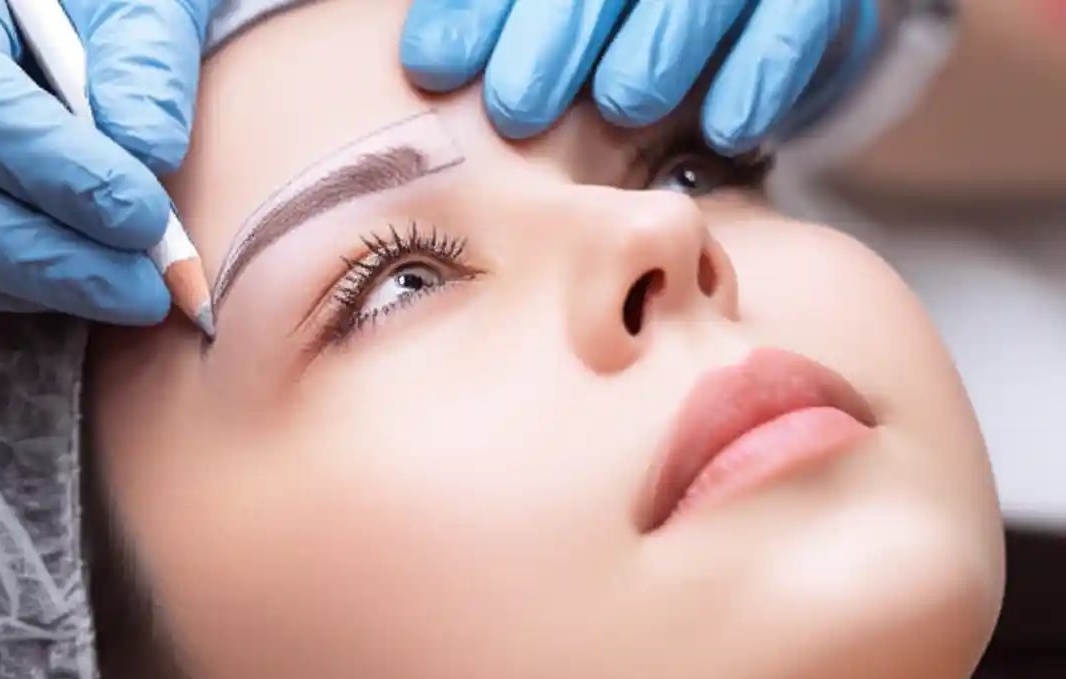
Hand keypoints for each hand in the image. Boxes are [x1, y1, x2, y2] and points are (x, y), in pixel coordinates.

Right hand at [0, 0, 217, 322]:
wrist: (81, 27)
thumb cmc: (105, 10)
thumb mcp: (142, 4)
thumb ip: (145, 62)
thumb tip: (147, 152)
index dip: (53, 169)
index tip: (145, 217)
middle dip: (43, 257)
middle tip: (145, 290)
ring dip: (12, 284)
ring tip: (115, 290)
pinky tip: (55, 287)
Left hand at [400, 0, 879, 153]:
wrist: (768, 22)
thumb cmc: (634, 34)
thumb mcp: (572, 31)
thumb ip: (504, 26)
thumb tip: (427, 63)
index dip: (477, 12)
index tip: (434, 64)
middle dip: (558, 31)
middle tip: (519, 105)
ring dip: (660, 45)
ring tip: (627, 101)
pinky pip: (791, 23)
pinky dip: (759, 71)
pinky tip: (726, 127)